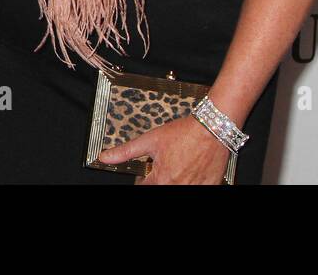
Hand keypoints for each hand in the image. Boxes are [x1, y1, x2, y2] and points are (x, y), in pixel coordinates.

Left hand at [97, 115, 231, 184]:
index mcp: (162, 178)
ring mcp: (195, 187)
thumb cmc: (184, 133)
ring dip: (175, 179)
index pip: (144, 188)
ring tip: (178, 166)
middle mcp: (178, 186)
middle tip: (165, 166)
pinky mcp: (210, 185)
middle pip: (161, 188)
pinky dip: (192, 181)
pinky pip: (197, 188)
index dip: (143, 180)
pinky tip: (191, 170)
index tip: (146, 173)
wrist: (212, 128)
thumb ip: (126, 151)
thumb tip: (105, 157)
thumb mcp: (150, 139)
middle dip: (160, 179)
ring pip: (178, 189)